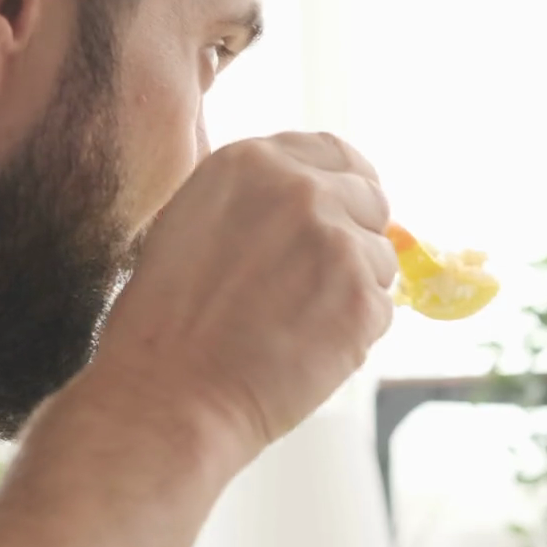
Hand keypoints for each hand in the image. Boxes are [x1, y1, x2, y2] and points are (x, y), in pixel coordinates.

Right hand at [88, 131, 396, 454]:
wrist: (166, 394)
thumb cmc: (167, 323)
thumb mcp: (196, 222)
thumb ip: (261, 201)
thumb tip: (328, 198)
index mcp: (252, 161)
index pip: (336, 152)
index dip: (345, 187)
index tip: (341, 216)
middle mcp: (299, 189)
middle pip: (371, 200)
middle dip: (354, 238)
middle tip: (308, 288)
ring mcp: (336, 241)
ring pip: (380, 259)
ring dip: (352, 291)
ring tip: (290, 324)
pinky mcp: (361, 297)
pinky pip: (381, 309)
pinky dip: (353, 334)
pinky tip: (301, 350)